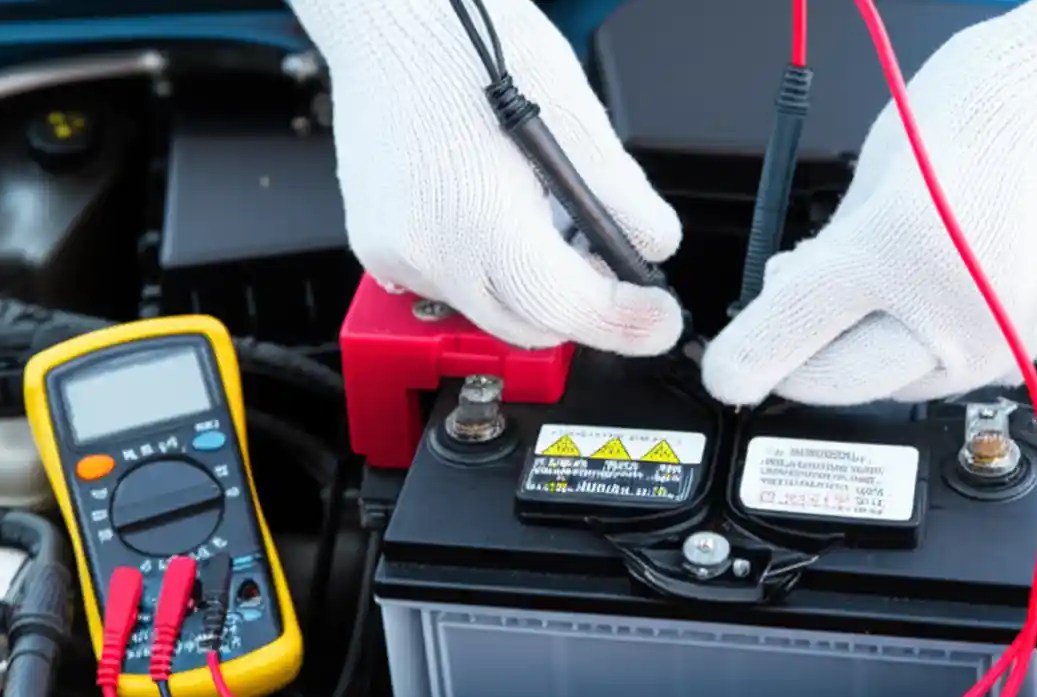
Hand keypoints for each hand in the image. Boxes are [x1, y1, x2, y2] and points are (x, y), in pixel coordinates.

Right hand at [288, 0, 682, 354]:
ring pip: (487, 310)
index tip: (658, 320)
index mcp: (481, 217)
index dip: (626, 322)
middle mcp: (430, 249)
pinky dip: (486, 270)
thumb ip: (621, 194)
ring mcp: (397, 252)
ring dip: (530, 291)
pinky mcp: (378, 246)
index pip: (567, 307)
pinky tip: (498, 219)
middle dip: (579, 309)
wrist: (388, 18)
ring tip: (545, 224)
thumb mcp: (572, 111)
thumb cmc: (468, 43)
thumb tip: (652, 245)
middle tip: (610, 267)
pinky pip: (446, 286)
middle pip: (529, 326)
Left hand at [702, 0, 1036, 405]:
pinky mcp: (1030, 346)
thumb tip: (782, 302)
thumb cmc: (979, 114)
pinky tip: (920, 296)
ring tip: (867, 293)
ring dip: (866, 356)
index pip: (789, 332)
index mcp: (892, 252)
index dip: (743, 358)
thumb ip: (823, 255)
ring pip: (897, 386)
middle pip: (841, 384)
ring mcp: (999, 338)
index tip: (726, 371)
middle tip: (791, 327)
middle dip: (804, 362)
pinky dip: (923, 346)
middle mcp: (951, 310)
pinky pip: (952, 372)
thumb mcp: (868, 176)